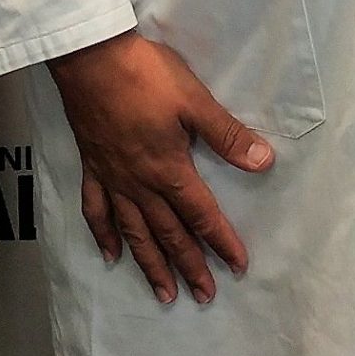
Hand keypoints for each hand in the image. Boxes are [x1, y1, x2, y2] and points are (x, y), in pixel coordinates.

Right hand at [49, 30, 273, 304]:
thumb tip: (264, 162)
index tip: (237, 267)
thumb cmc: (147, 76)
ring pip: (134, 232)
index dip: (221, 241)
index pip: (201, 214)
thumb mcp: (195, 101)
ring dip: (150, 264)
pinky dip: (103, 236)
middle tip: (203, 295)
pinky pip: (96, 210)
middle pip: (168, 232)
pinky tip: (110, 255)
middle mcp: (140, 183)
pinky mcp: (91, 167)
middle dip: (188, 265)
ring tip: (163, 294)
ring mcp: (112, 178)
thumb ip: (227, 135)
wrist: (90, 59)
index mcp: (169, 169)